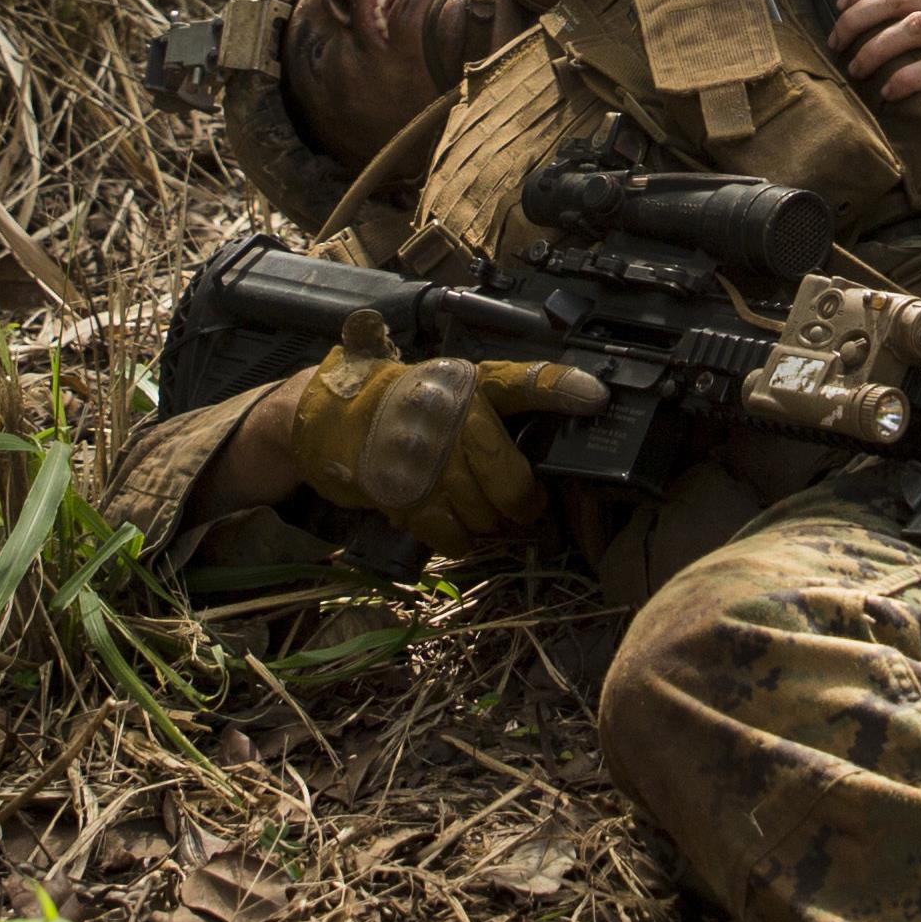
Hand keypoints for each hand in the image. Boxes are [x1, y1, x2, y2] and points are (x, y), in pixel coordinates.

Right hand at [284, 310, 609, 552]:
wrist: (323, 418)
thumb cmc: (398, 407)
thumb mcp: (443, 392)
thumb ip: (489, 414)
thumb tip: (545, 458)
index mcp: (468, 383)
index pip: (523, 382)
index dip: (562, 388)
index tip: (597, 398)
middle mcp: (449, 413)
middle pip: (509, 477)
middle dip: (524, 506)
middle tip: (526, 513)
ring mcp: (423, 455)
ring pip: (483, 511)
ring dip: (490, 527)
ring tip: (483, 519)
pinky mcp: (398, 491)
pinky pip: (449, 533)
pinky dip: (459, 540)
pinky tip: (453, 528)